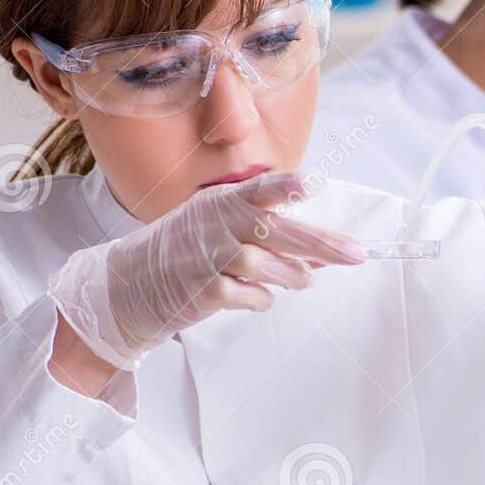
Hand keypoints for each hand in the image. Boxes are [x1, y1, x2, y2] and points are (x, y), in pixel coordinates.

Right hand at [48, 170, 366, 369]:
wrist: (128, 285)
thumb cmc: (185, 253)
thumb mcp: (217, 226)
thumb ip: (263, 232)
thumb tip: (320, 251)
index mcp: (222, 202)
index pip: (260, 188)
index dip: (287, 186)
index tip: (316, 184)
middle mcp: (215, 223)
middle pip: (276, 230)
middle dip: (322, 243)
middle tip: (356, 255)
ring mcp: (208, 257)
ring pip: (267, 265)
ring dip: (293, 276)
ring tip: (302, 281)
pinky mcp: (204, 291)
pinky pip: (251, 297)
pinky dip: (262, 300)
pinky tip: (258, 298)